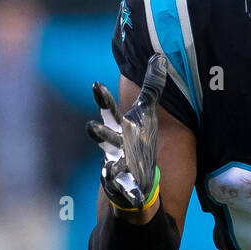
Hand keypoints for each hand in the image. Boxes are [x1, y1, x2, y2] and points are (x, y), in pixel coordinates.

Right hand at [87, 54, 166, 212]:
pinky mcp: (124, 185)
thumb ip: (151, 87)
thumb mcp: (146, 114)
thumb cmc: (138, 139)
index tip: (95, 84)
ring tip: (107, 168)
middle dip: (98, 133)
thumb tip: (159, 57)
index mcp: (120, 129)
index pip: (110, 112)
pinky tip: (125, 191)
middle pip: (104, 138)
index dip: (102, 99)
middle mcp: (115, 146)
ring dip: (108, 167)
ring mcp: (117, 166)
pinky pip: (122, 188)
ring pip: (110, 165)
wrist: (134, 175)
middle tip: (91, 126)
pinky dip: (122, 189)